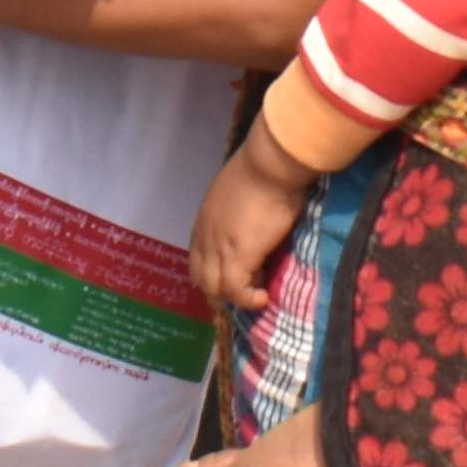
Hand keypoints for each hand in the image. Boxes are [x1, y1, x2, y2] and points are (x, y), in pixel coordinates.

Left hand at [194, 127, 316, 316]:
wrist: (269, 166)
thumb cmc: (261, 172)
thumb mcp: (237, 195)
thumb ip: (235, 214)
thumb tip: (249, 226)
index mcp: (204, 222)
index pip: (198, 259)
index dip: (214, 273)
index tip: (236, 276)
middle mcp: (204, 237)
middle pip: (200, 278)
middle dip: (221, 290)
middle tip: (247, 288)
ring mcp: (218, 248)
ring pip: (214, 288)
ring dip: (234, 296)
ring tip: (257, 291)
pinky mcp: (237, 256)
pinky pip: (236, 291)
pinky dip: (249, 299)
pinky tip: (263, 296)